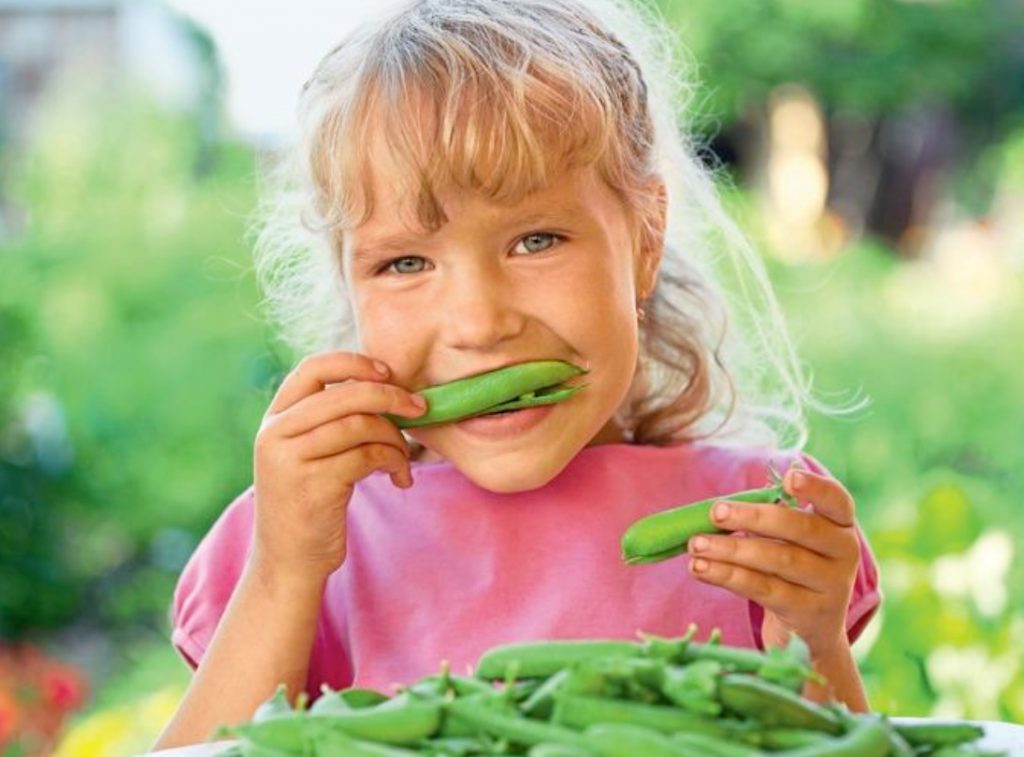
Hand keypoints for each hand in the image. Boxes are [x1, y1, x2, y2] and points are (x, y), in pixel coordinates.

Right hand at [251, 351, 426, 579]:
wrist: (287, 561)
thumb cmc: (308, 502)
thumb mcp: (305, 453)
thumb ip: (327, 420)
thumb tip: (385, 386)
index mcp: (275, 418)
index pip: (312, 368)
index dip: (354, 363)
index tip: (387, 373)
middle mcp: (276, 433)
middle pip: (346, 394)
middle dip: (391, 396)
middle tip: (419, 408)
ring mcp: (291, 459)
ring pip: (362, 424)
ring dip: (396, 439)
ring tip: (403, 459)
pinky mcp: (313, 485)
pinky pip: (369, 456)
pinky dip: (394, 463)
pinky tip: (399, 479)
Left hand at [686, 467, 861, 656]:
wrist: (811, 633)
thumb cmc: (793, 570)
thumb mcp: (793, 542)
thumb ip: (771, 520)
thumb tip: (719, 508)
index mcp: (840, 526)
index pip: (837, 500)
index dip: (816, 487)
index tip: (788, 477)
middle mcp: (843, 554)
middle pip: (800, 528)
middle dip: (753, 518)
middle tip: (715, 512)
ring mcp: (830, 586)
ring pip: (777, 559)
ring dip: (731, 549)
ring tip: (697, 544)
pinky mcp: (808, 614)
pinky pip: (763, 589)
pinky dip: (728, 575)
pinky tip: (701, 568)